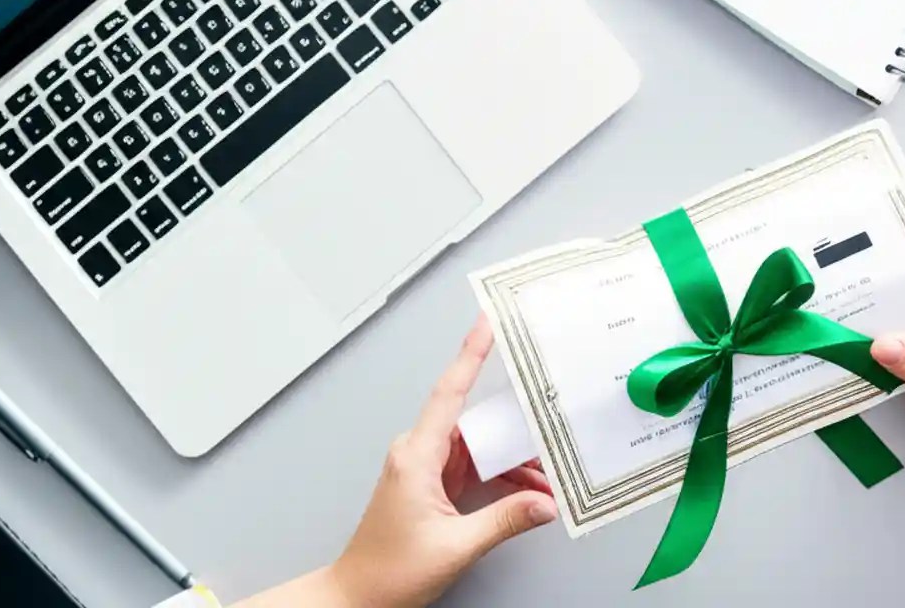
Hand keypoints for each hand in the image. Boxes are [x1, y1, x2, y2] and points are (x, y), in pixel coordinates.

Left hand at [332, 316, 557, 607]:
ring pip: (477, 446)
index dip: (470, 353)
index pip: (450, 392)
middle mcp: (417, 454)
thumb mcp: (456, 546)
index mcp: (416, 456)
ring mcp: (423, 468)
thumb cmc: (388, 571)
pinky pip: (471, 466)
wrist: (357, 596)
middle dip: (514, 425)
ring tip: (546, 475)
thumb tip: (544, 503)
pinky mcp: (429, 484)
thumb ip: (505, 520)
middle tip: (547, 415)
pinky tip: (525, 492)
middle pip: (474, 420)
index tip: (487, 322)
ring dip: (511, 459)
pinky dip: (499, 475)